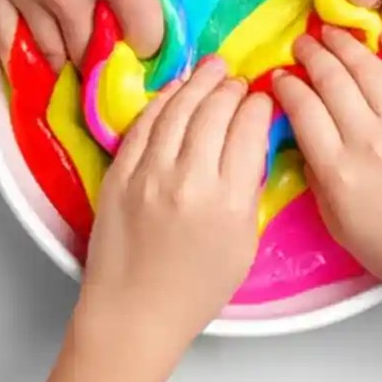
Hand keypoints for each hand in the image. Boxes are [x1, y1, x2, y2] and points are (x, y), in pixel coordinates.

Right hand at [0, 0, 188, 69]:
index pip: (146, 38)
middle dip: (114, 56)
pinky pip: (5, 42)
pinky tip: (38, 61)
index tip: (158, 35)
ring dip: (73, 58)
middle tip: (122, 47)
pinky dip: (25, 58)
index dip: (156, 42)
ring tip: (85, 51)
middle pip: (97, 56)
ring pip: (54, 54)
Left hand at [52, 58, 270, 381]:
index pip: (249, 130)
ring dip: (197, 83)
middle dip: (230, 88)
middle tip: (237, 78)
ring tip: (211, 69)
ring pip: (178, 109)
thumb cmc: (195, 289)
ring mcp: (148, 173)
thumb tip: (250, 144)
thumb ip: (248, 190)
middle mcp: (189, 180)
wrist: (134, 313)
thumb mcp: (244, 243)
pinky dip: (163, 101)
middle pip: (214, 111)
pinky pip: (144, 124)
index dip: (258, 106)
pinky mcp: (119, 173)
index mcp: (228, 201)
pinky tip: (177, 90)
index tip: (262, 99)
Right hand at [272, 25, 381, 312]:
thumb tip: (303, 143)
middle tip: (300, 43)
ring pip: (368, 68)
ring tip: (330, 31)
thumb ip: (316, 181)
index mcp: (338, 170)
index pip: (302, 110)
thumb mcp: (338, 226)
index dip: (286, 86)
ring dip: (345, 43)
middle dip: (310, 54)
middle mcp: (368, 138)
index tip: (278, 77)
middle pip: (331, 80)